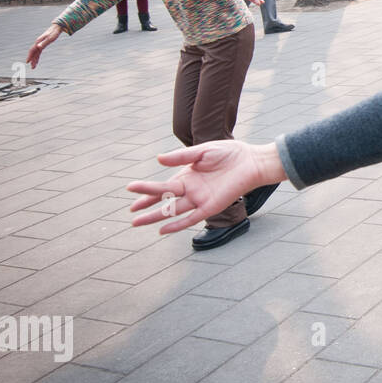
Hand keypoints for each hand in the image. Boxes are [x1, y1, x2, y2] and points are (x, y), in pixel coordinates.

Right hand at [26, 23, 62, 68]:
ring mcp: (40, 44)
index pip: (32, 50)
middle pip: (33, 53)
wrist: (56, 28)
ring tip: (34, 66)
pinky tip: (37, 60)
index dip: (30, 56)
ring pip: (36, 53)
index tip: (27, 62)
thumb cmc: (54, 33)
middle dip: (32, 60)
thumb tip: (38, 47)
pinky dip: (37, 56)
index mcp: (38, 42)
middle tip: (32, 67)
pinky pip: (38, 52)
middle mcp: (38, 43)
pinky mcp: (42, 44)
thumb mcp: (50, 38)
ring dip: (35, 59)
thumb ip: (44, 43)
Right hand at [127, 141, 286, 233]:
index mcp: (187, 176)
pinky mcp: (211, 206)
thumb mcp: (202, 151)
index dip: (147, 190)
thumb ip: (181, 156)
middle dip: (146, 206)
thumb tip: (158, 159)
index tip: (130, 190)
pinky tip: (162, 230)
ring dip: (155, 217)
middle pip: (163, 201)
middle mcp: (191, 190)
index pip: (162, 186)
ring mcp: (200, 199)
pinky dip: (176, 225)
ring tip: (136, 222)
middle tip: (130, 214)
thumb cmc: (230, 154)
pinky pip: (190, 218)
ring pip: (172, 211)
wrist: (251, 161)